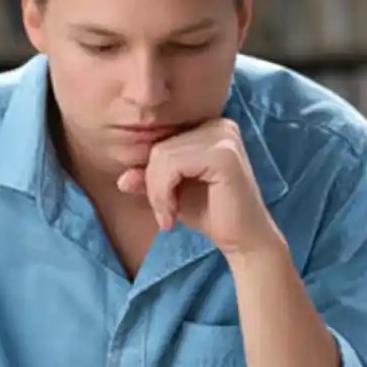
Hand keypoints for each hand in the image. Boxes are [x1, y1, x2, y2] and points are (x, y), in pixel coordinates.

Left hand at [117, 119, 280, 257]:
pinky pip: (173, 165)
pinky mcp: (224, 155)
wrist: (245, 241)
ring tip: (169, 216)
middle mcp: (221, 125)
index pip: (162, 141)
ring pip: (162, 156)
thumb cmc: (213, 214)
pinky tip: (175, 214)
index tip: (161, 207)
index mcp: (211, 128)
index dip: (152, 175)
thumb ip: (149, 180)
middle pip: (159, 146)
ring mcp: (225, 137)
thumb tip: (121, 179)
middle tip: (165, 216)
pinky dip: (164, 194)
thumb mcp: (173, 193)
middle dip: (153, 186)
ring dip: (157, 193)